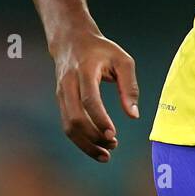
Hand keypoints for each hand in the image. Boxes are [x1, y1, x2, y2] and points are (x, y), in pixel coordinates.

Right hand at [51, 27, 139, 162]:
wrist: (71, 40)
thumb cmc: (101, 50)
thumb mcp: (122, 60)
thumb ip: (130, 86)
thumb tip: (134, 115)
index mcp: (84, 70)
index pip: (89, 99)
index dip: (100, 119)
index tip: (113, 135)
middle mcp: (68, 83)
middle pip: (74, 118)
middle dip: (92, 137)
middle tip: (113, 146)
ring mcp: (61, 93)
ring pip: (68, 126)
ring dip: (86, 144)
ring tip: (106, 155)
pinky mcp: (60, 101)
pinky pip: (67, 125)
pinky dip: (80, 140)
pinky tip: (96, 147)